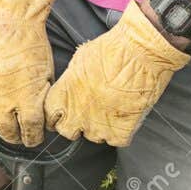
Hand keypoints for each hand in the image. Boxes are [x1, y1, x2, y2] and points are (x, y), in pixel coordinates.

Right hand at [0, 0, 54, 147]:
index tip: (34, 137)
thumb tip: (46, 117)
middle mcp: (4, 103)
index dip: (33, 137)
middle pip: (9, 132)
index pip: (31, 131)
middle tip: (18, 133)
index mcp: (28, 99)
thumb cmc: (30, 43)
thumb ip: (44, 97)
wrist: (4, 20)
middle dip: (16, 135)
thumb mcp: (46, 71)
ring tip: (1, 124)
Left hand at [43, 0, 190, 146]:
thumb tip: (72, 87)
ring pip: (94, 137)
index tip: (66, 113)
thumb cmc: (111, 49)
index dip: (59, 115)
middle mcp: (77, 114)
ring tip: (113, 108)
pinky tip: (126, 116)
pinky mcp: (120, 132)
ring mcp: (98, 126)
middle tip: (91, 112)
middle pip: (68, 132)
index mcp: (64, 95)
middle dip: (77, 125)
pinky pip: (117, 140)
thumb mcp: (80, 60)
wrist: (140, 53)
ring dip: (101, 127)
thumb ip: (71, 81)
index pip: (50, 117)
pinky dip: (122, 132)